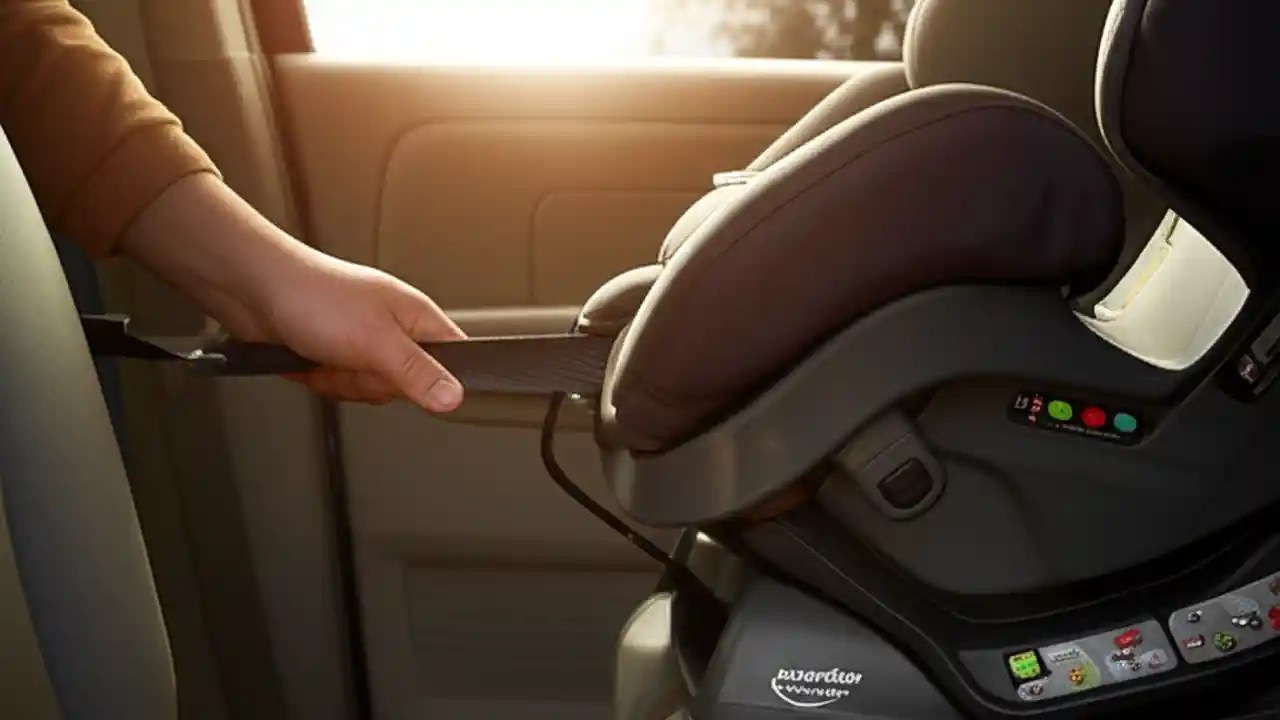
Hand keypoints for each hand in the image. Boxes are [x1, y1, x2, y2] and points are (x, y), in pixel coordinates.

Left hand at [119, 174, 466, 411]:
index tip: (409, 378)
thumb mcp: (375, 340)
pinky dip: (324, 382)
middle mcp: (394, 330)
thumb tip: (454, 397)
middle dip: (373, 382)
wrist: (253, 289)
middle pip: (408, 387)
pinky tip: (312, 361)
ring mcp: (364, 344)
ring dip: (343, 382)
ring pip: (373, 391)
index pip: (454, 359)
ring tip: (327, 354)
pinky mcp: (336, 356)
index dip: (437, 379)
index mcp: (416, 316)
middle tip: (355, 358)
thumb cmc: (314, 296)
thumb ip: (418, 372)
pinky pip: (344, 389)